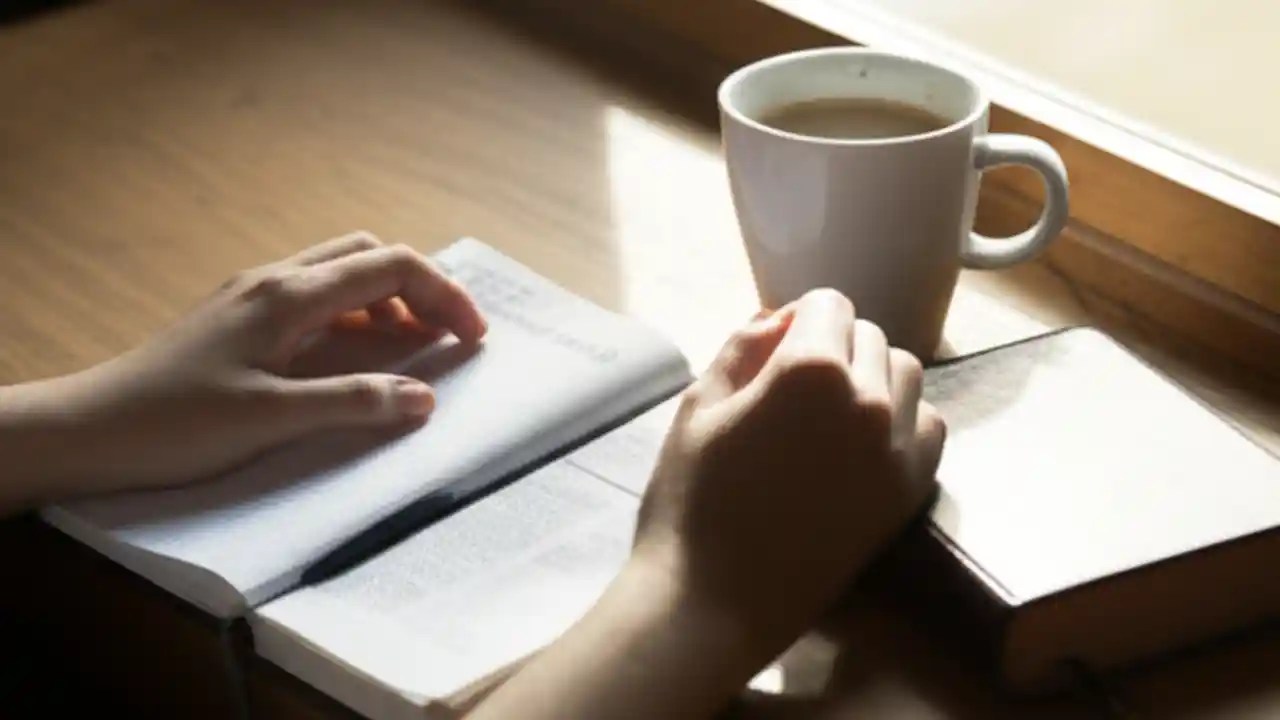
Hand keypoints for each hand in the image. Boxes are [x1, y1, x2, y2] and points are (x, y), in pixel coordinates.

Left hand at [1, 231, 485, 508]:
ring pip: (342, 273)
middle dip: (421, 288)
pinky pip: (316, 299)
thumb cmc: (176, 424)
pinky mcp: (240, 319)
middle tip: (451, 337)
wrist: (90, 429)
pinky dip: (354, 317)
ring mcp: (253, 296)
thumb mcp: (272, 419)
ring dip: (388, 301)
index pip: (389, 267)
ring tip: (413, 348)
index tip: (475, 337)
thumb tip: (425, 396)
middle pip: (369, 255)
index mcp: (288, 296)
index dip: (443, 295)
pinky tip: (355, 357)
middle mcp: (274, 281)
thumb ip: (353, 403)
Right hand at [634, 288, 944, 651]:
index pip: (828, 304)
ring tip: (830, 412)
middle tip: (792, 387)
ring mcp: (898, 448)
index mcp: (811, 368)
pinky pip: (928, 427)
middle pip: (869, 336)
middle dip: (833, 345)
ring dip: (873, 377)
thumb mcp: (699, 406)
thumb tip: (781, 318)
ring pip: (905, 375)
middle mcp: (869, 398)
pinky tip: (861, 443)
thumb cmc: (690, 501)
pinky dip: (902, 421)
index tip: (773, 350)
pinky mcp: (911, 491)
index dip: (796, 320)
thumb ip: (744, 346)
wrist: (714, 603)